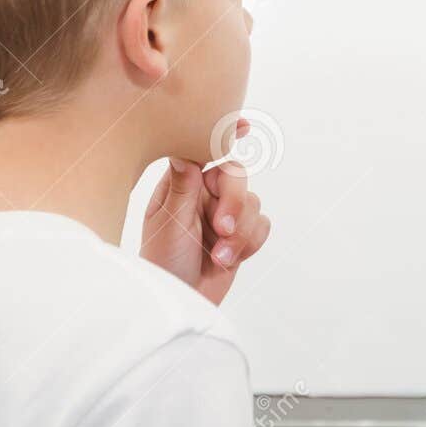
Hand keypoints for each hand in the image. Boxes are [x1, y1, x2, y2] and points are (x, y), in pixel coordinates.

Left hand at [139, 143, 270, 305]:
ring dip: (240, 233)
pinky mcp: (241, 235)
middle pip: (237, 175)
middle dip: (235, 202)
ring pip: (253, 202)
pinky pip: (262, 225)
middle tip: (223, 228)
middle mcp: (205, 194)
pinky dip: (249, 243)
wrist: (180, 300)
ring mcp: (224, 214)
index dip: (225, 135)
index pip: (204, 150)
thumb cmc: (163, 262)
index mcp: (182, 183)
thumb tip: (183, 151)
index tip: (244, 126)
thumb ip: (182, 188)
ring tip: (217, 256)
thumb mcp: (168, 224)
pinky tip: (228, 259)